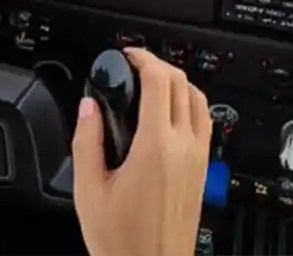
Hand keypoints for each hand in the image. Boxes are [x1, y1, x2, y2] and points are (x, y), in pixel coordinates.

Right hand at [72, 48, 212, 255]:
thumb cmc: (123, 241)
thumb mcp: (89, 190)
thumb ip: (87, 141)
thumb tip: (88, 107)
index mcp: (157, 146)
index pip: (160, 81)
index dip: (144, 58)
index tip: (129, 55)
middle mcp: (185, 147)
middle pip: (183, 83)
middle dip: (159, 66)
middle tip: (135, 67)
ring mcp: (199, 158)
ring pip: (200, 100)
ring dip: (179, 83)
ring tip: (152, 85)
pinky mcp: (203, 170)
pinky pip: (205, 122)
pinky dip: (191, 105)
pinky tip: (170, 115)